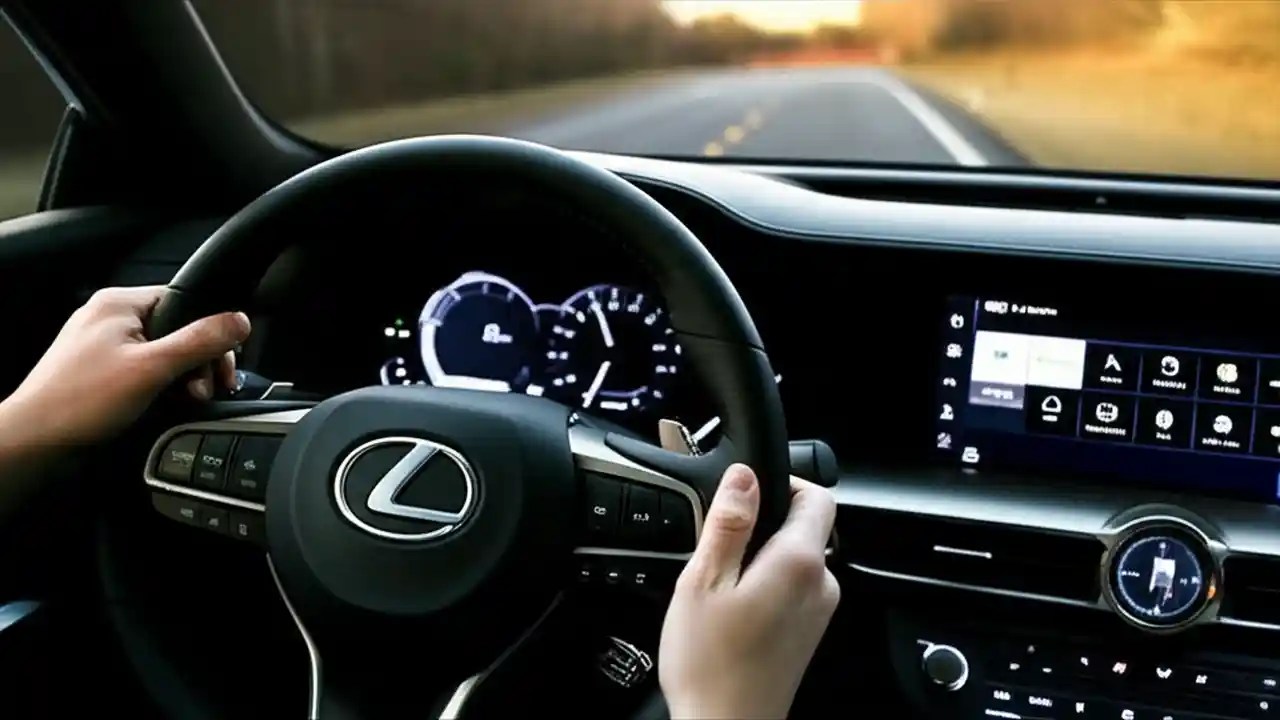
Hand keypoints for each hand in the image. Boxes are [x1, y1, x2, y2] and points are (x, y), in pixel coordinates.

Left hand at [2, 286, 250, 449]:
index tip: (222, 364)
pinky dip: (161, 384)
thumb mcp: (153, 368)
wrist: (35, 442)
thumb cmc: (82, 402)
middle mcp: (110, 317)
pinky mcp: (100, 369)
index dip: (210, 332)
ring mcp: (103, 344)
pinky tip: (166, 402)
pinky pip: (144, 367)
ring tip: (186, 399)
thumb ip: (200, 341)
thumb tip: (240, 321)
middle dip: (198, 361)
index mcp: (119, 302)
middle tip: (206, 389)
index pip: (185, 300)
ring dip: (182, 376)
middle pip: (177, 328)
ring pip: (162, 351)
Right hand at [659, 465, 838, 718]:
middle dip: (763, 524)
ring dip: (761, 557)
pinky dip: (765, 584)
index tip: (746, 493)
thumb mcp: (704, 581)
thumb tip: (744, 476)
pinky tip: (732, 609)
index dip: (783, 482)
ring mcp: (818, 611)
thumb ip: (729, 522)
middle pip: (804, 526)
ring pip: (795, 557)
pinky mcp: (807, 632)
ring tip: (720, 584)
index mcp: (800, 563)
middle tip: (718, 547)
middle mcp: (821, 585)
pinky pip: (792, 587)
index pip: (818, 495)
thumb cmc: (710, 667)